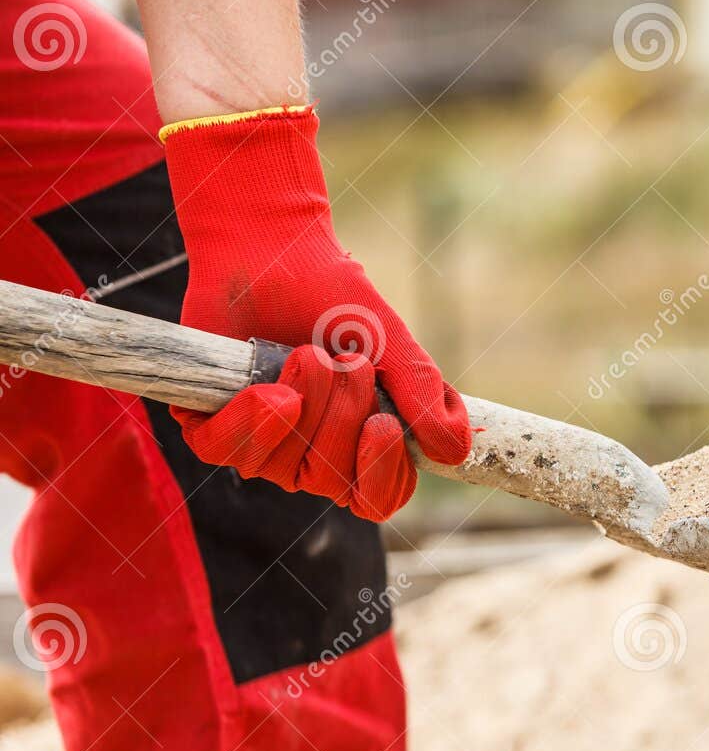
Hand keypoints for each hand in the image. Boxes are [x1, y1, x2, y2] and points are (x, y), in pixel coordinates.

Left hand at [161, 106, 470, 518]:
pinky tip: (271, 389)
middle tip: (346, 360)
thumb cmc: (337, 299)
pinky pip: (224, 449)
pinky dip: (251, 421)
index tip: (384, 425)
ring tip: (307, 353)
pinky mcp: (212, 422)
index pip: (376, 500)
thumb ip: (422, 394)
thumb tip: (455, 450)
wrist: (272, 251)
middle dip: (342, 417)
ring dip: (303, 406)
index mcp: (360, 447)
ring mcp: (261, 444)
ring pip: (279, 467)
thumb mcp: (392, 344)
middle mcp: (311, 456)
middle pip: (329, 481)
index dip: (381, 475)